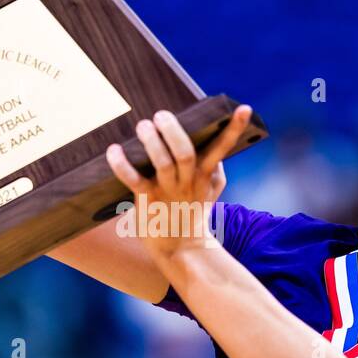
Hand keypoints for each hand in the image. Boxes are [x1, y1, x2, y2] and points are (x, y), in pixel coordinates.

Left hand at [105, 105, 251, 261]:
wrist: (180, 248)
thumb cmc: (193, 212)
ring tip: (143, 126)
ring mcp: (167, 191)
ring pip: (163, 164)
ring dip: (152, 142)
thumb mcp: (210, 192)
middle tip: (161, 115)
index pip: (222, 148)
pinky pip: (133, 180)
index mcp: (204, 174)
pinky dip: (122, 165)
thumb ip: (216, 170)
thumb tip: (219, 145)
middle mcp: (188, 181)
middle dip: (173, 131)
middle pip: (186, 153)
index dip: (234, 129)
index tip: (244, 108)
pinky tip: (114, 150)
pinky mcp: (147, 200)